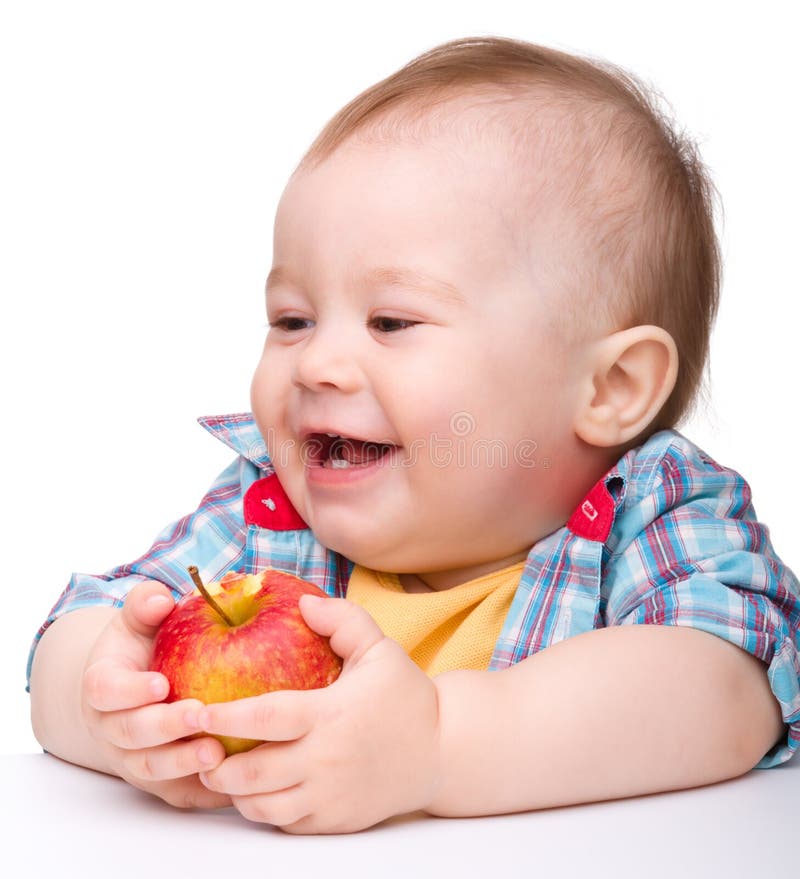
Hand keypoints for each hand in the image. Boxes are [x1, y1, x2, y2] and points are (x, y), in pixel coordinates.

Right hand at [81, 579, 230, 808]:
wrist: (137, 690)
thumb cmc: (144, 647)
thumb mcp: (140, 618)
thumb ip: (146, 604)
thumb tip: (159, 598)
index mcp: (102, 685)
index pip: (105, 690)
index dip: (129, 690)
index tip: (160, 683)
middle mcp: (111, 727)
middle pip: (130, 734)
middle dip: (164, 727)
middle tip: (200, 715)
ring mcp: (133, 757)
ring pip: (151, 768)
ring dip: (182, 764)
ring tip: (216, 753)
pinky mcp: (160, 781)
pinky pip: (178, 793)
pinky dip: (203, 792)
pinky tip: (233, 781)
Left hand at [196, 595, 441, 832]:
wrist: (444, 750)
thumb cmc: (405, 696)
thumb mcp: (380, 648)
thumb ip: (342, 620)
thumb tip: (304, 602)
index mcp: (330, 715)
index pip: (264, 719)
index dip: (223, 717)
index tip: (194, 710)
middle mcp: (326, 760)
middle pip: (252, 773)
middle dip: (214, 765)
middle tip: (198, 747)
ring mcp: (330, 796)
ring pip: (263, 807)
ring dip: (234, 792)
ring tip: (221, 771)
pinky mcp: (336, 821)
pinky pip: (286, 825)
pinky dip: (263, 811)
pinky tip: (256, 791)